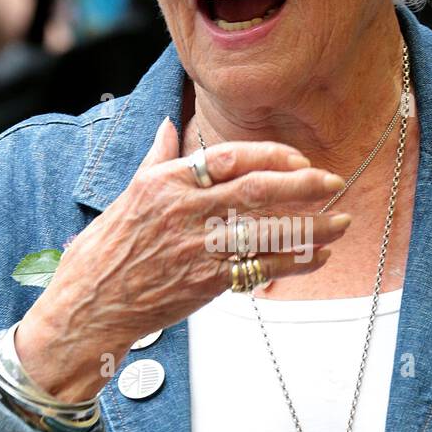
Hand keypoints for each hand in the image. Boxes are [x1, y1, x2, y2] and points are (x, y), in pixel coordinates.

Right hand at [14, 116, 351, 400]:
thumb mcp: (126, 194)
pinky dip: (295, 261)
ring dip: (311, 226)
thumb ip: (157, 157)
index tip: (297, 158)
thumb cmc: (104, 253)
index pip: (228, 157)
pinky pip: (262, 268)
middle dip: (303, 184)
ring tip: (342, 220)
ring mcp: (198, 249)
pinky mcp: (207, 283)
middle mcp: (184, 211)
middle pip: (257, 190)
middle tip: (334, 181)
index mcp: (165, 182)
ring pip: (267, 231)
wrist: (89, 307)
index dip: (269, 155)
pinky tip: (319, 256)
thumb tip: (169, 124)